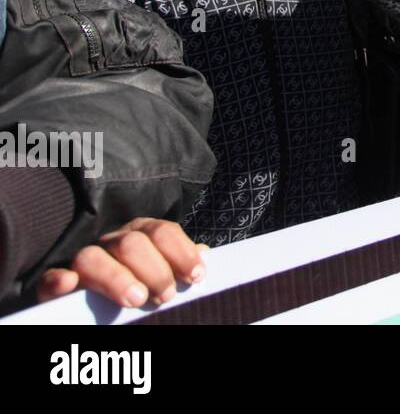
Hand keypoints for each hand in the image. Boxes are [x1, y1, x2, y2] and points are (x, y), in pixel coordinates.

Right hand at [37, 218, 206, 308]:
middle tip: (164, 297)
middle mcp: (110, 244)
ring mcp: (79, 263)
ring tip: (135, 299)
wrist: (91, 310)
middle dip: (154, 270)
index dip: (181, 253)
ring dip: (115, 278)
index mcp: (139, 237)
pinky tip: (71, 285)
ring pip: (91, 257)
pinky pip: (51, 277)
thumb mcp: (160, 275)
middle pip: (131, 243)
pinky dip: (59, 280)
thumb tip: (205, 255)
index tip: (195, 277)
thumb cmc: (136, 288)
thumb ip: (179, 264)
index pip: (162, 232)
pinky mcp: (53, 285)